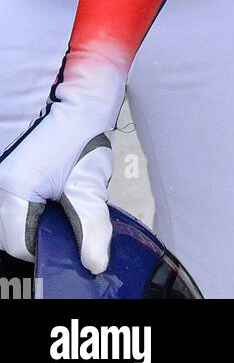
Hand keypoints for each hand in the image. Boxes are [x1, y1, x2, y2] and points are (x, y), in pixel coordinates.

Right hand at [0, 58, 123, 273]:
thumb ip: (92, 226)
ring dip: (36, 220)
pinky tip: (53, 198)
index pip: (20, 244)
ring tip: (62, 205)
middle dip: (40, 234)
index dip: (46, 247)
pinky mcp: (9, 172)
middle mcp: (0, 185)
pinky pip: (15, 204)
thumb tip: (96, 264)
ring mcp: (2, 177)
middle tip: (68, 219)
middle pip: (12, 233)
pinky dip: (32, 208)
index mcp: (13, 189)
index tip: (69, 238)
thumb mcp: (89, 185)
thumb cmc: (83, 135)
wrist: (81, 99)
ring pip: (13, 220)